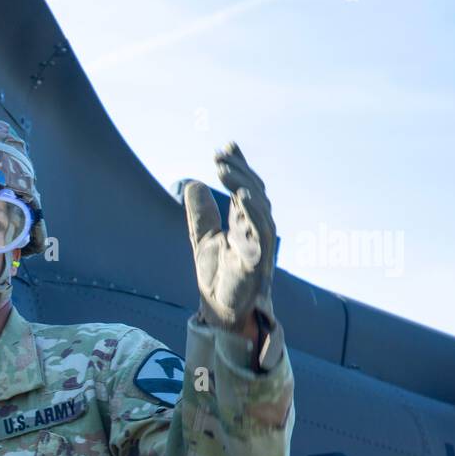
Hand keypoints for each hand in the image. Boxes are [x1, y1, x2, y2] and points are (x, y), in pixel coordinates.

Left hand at [182, 143, 276, 334]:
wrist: (218, 310)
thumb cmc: (216, 276)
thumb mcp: (202, 238)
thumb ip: (200, 214)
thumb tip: (192, 184)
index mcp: (245, 223)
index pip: (245, 187)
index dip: (239, 167)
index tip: (227, 145)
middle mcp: (256, 230)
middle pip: (254, 192)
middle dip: (239, 171)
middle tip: (220, 154)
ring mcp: (260, 245)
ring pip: (259, 209)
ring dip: (244, 185)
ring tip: (226, 168)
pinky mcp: (258, 262)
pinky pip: (261, 234)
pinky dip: (254, 213)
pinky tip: (243, 196)